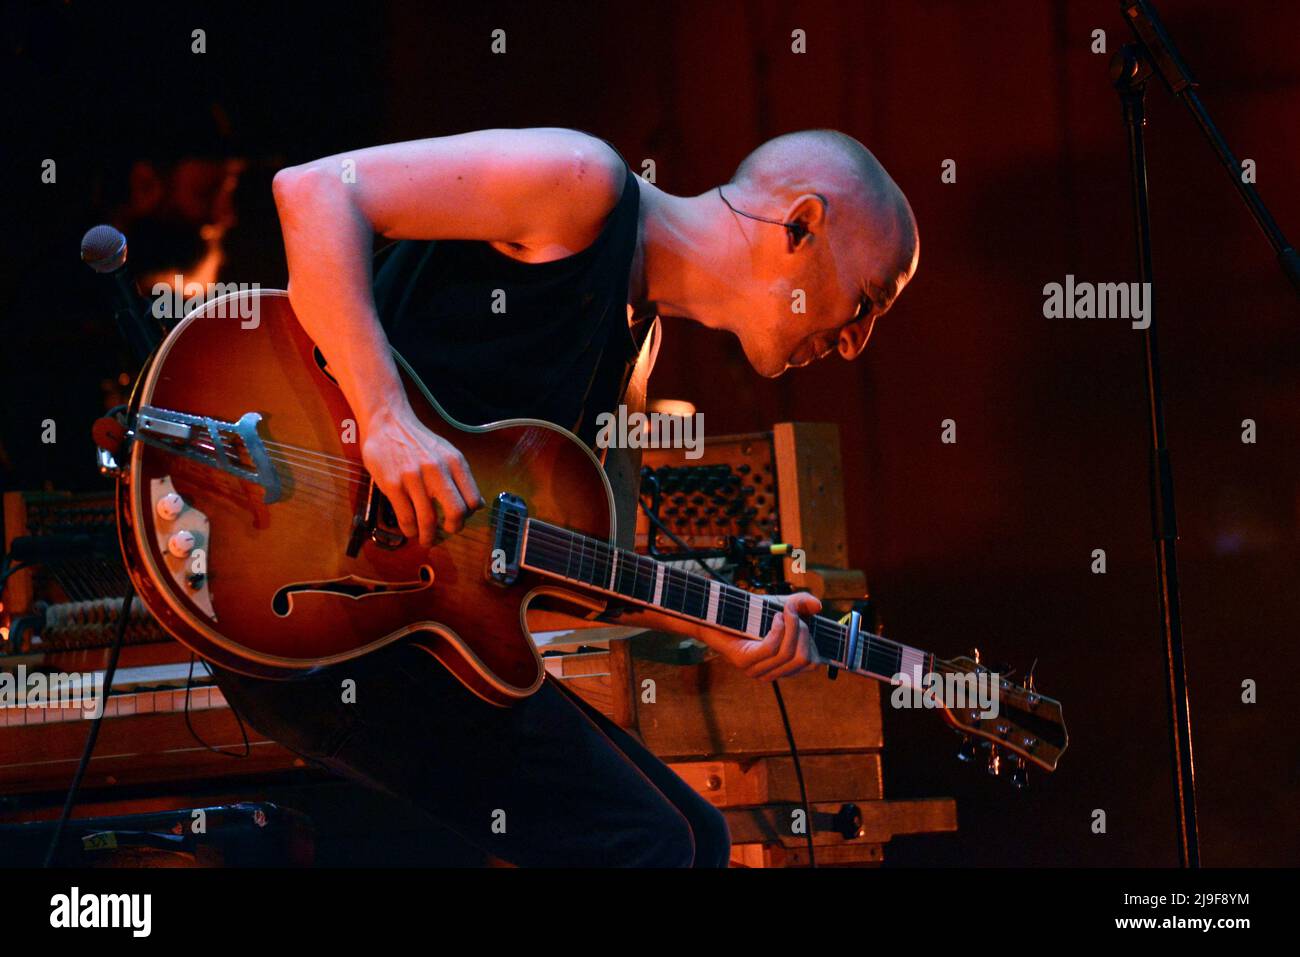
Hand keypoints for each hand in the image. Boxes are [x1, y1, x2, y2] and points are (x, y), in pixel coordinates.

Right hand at [359, 406, 483, 546]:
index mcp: (455, 462)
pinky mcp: (394, 485)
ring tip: (426, 539)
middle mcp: (438, 470)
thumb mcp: (447, 453)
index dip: (468, 515)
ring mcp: (414, 478)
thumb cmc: (418, 442)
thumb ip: (462, 477)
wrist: (388, 422)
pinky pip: (406, 517)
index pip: (472, 499)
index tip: (459, 518)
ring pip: (428, 519)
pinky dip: (410, 529)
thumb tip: (477, 505)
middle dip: (453, 528)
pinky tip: (410, 529)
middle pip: (456, 512)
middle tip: (446, 531)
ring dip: (428, 536)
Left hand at [721, 591, 823, 680]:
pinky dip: (778, 630)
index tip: (806, 621)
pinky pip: (771, 649)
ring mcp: (757, 670)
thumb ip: (801, 604)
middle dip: (803, 631)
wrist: (717, 613)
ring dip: (791, 626)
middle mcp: (772, 672)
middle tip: (793, 612)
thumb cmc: (751, 611)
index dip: (814, 641)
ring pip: (788, 653)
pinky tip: (776, 618)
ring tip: (784, 611)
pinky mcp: (744, 662)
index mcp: (783, 665)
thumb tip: (818, 606)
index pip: (812, 664)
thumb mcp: (781, 605)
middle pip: (804, 658)